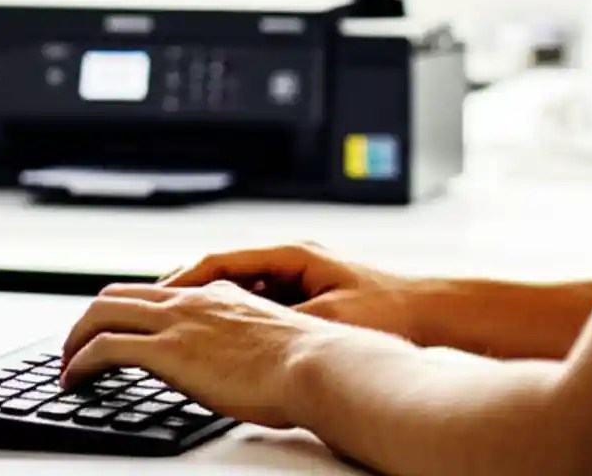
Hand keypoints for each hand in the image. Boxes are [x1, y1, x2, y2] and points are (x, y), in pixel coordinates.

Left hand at [60, 281, 336, 427]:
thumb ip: (242, 341)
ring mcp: (176, 323)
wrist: (317, 366)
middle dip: (89, 321)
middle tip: (76, 347)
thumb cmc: (306, 366)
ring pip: (101, 314)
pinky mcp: (166, 350)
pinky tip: (74, 380)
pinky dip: (80, 361)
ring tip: (67, 367)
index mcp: (215, 296)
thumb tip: (233, 361)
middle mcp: (189, 301)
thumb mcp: (268, 341)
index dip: (126, 311)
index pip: (155, 293)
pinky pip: (104, 348)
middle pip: (116, 296)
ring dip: (75, 340)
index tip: (114, 331)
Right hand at [159, 244, 426, 343]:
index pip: (220, 260)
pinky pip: (259, 301)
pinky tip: (223, 336)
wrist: (435, 313)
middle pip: (223, 270)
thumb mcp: (327, 317)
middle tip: (155, 310)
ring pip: (239, 286)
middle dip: (188, 289)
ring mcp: (299, 275)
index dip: (185, 280)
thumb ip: (281, 320)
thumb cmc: (389, 309)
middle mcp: (291, 258)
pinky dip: (237, 314)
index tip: (159, 296)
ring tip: (181, 324)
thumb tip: (240, 328)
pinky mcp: (308, 294)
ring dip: (211, 302)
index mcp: (291, 254)